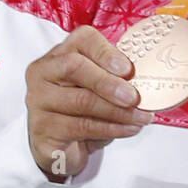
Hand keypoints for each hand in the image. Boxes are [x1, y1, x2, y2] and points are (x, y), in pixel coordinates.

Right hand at [25, 26, 154, 182]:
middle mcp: (44, 73)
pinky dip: (112, 128)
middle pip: (75, 67)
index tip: (128, 69)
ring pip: (81, 100)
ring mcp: (38, 101)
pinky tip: (130, 128)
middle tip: (135, 97)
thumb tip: (148, 78)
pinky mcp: (42, 129)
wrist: (62, 147)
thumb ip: (116, 79)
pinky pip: (81, 126)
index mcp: (60, 54)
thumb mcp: (99, 89)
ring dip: (118, 111)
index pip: (81, 39)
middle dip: (109, 82)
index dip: (106, 52)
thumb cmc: (83, 111)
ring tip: (142, 117)